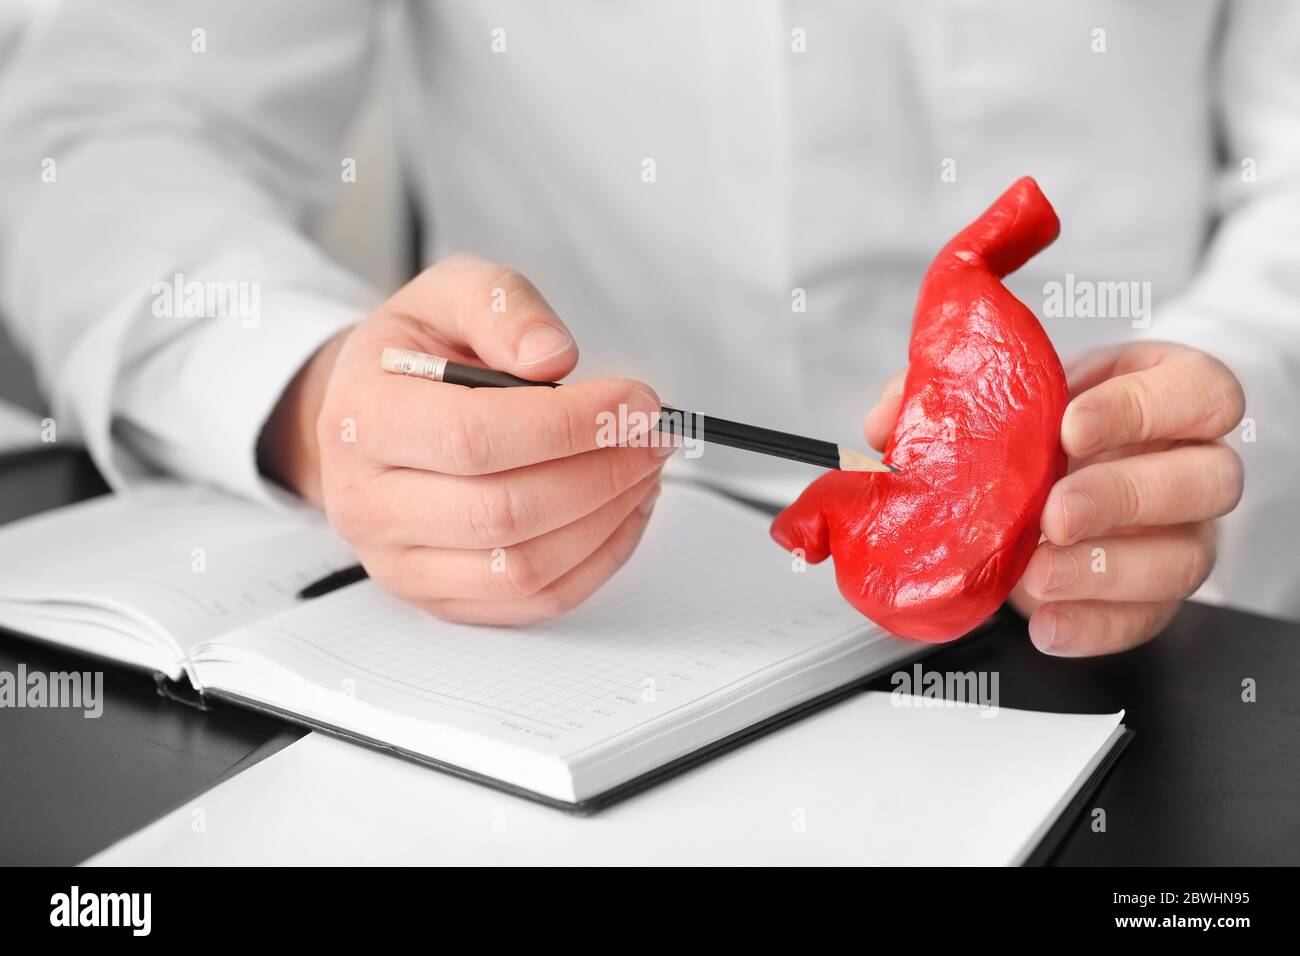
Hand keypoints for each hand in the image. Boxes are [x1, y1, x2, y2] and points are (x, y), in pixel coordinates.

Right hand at [260, 254, 669, 623]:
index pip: (475, 437)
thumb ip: (501, 308)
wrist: (376, 411)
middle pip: (503, 511)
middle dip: (600, 473)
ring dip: (606, 519)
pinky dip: (597, 560)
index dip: (570, 425)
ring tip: (642, 468)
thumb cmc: (419, 354)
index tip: (636, 402)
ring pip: (521, 566)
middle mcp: (366, 500)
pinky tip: (623, 511)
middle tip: (651, 436)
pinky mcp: (439, 597)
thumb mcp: (451, 295)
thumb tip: (552, 355)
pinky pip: (531, 600)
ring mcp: (399, 561)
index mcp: (361, 417)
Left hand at [864, 342, 1244, 655]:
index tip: (1070, 428)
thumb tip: (886, 420)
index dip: (1142, 409)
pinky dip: (1092, 626)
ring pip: (1184, 558)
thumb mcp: (1007, 388)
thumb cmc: (1045, 420)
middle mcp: (1190, 464)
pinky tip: (1046, 623)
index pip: (1199, 392)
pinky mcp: (1156, 594)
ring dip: (1107, 571)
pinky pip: (1144, 618)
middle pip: (1204, 480)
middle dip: (1124, 498)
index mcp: (1167, 395)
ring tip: (1038, 575)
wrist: (1048, 473)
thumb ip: (949, 392)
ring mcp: (1183, 533)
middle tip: (1053, 514)